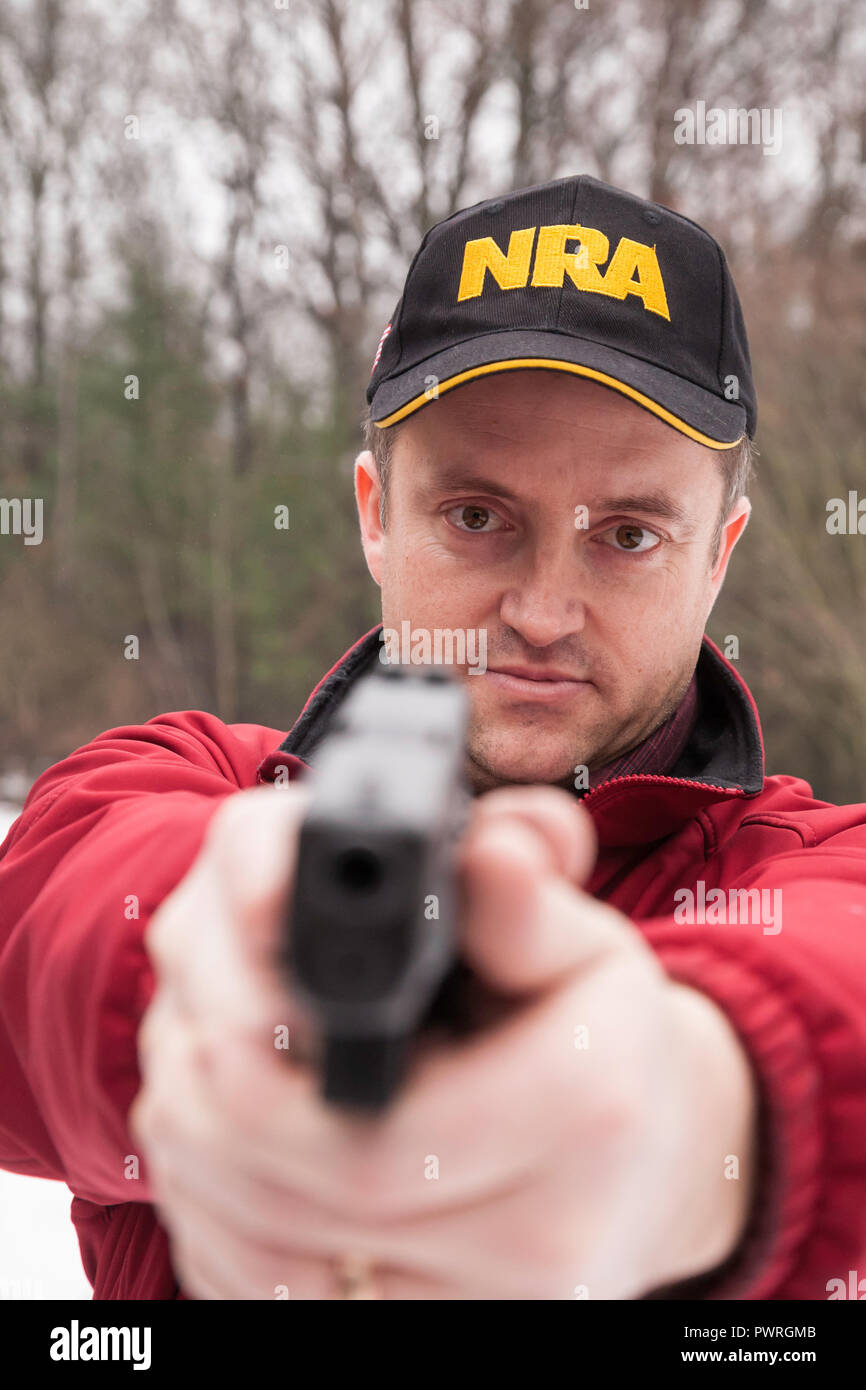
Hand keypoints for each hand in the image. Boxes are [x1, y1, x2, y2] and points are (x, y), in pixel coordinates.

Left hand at [129, 783, 756, 1298]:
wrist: (643, 1171)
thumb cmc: (601, 1038)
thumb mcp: (584, 945)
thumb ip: (523, 895)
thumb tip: (487, 845)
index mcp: (581, 1110)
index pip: (371, 1121)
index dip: (261, 1053)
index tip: (214, 989)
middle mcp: (534, 1236)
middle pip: (291, 1184)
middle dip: (207, 1086)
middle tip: (188, 1007)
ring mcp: (474, 1309)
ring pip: (260, 1246)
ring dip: (198, 1148)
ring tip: (196, 1058)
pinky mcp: (418, 1340)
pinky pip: (264, 1294)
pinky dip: (217, 1217)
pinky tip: (221, 1147)